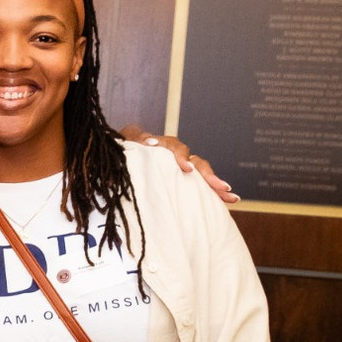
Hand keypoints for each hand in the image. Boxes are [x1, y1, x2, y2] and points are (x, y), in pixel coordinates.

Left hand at [120, 126, 236, 202]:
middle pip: (191, 158)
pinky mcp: (181, 177)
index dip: (179, 155)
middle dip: (204, 172)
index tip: (185, 168)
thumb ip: (128, 147)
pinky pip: (200, 182)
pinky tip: (230, 199)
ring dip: (214, 182)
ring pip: (199, 169)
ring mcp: (176, 163)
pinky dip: (214, 190)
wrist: (112, 160)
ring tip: (229, 194)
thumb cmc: (114, 159)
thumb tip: (144, 143)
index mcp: (151, 143)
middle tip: (217, 185)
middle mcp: (168, 151)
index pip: (169, 145)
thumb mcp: (116, 152)